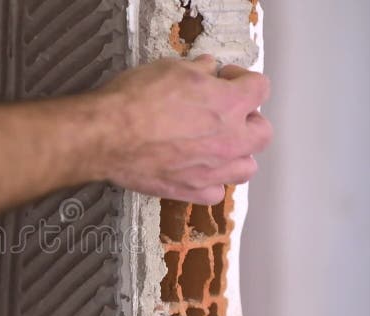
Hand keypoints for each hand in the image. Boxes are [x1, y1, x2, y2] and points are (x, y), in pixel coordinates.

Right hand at [90, 55, 271, 203]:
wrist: (107, 136)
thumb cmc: (135, 100)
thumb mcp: (169, 68)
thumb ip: (197, 70)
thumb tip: (206, 69)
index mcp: (230, 104)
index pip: (260, 88)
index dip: (242, 79)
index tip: (223, 79)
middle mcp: (230, 140)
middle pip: (262, 132)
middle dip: (248, 120)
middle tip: (225, 113)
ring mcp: (213, 170)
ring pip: (246, 167)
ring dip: (237, 155)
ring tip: (216, 146)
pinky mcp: (190, 191)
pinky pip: (216, 193)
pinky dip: (211, 183)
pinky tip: (197, 171)